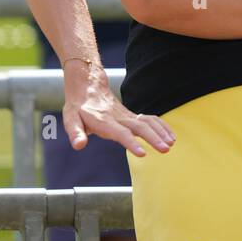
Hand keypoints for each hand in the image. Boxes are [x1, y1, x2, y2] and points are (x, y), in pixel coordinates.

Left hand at [61, 63, 175, 156]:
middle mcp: (118, 118)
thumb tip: (79, 145)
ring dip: (161, 132)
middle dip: (153, 138)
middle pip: (139, 127)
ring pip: (147, 122)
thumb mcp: (70, 119)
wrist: (87, 87)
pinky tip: (171, 136)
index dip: (131, 143)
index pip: (120, 133)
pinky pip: (150, 119)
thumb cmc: (78, 107)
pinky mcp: (132, 115)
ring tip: (171, 144)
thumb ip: (75, 132)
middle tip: (165, 150)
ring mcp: (127, 115)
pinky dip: (162, 126)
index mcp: (104, 121)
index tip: (143, 153)